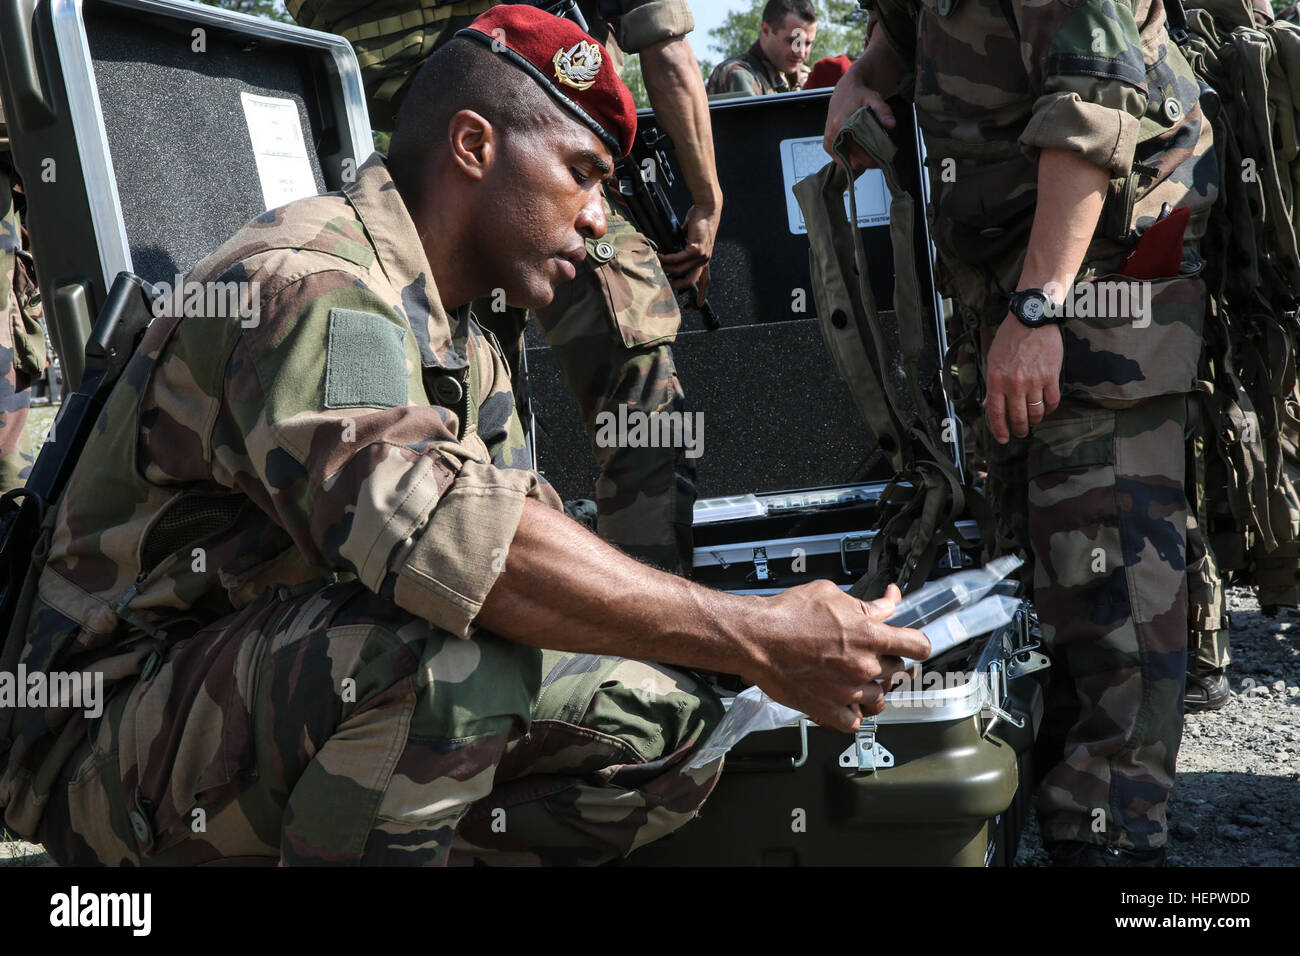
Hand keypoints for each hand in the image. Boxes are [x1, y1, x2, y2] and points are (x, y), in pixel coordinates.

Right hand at [657, 202, 718, 303]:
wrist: (707, 209)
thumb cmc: (699, 220)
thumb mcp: (690, 238)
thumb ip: (683, 248)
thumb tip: (670, 252)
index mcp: (705, 259)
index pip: (706, 279)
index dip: (702, 292)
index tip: (698, 303)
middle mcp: (705, 259)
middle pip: (691, 281)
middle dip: (677, 286)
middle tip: (665, 286)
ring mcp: (702, 255)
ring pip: (681, 270)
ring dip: (667, 268)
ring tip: (656, 263)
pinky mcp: (697, 249)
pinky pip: (679, 258)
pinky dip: (668, 258)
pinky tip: (660, 255)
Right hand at [747, 581, 930, 732]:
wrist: (756, 638)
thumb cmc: (788, 615)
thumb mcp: (832, 596)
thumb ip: (868, 604)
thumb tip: (890, 600)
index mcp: (869, 636)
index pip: (918, 646)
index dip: (918, 643)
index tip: (912, 645)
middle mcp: (864, 666)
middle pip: (899, 671)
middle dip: (887, 661)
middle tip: (868, 653)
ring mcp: (848, 691)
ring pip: (880, 698)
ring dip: (871, 687)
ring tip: (853, 677)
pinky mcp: (829, 710)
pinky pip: (856, 721)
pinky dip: (853, 712)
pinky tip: (843, 699)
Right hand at [823, 74, 894, 172]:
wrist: (844, 92)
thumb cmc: (857, 95)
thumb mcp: (873, 98)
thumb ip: (883, 110)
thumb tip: (891, 124)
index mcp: (840, 124)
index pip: (856, 151)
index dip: (870, 158)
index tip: (882, 158)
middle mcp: (832, 135)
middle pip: (852, 160)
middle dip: (867, 161)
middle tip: (880, 158)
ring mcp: (829, 142)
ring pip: (847, 162)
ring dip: (860, 162)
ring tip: (873, 156)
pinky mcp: (828, 145)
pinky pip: (842, 160)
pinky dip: (853, 159)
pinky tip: (863, 154)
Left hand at [983, 319, 1062, 442]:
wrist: (1031, 319)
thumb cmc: (1009, 338)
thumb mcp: (993, 360)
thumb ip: (992, 385)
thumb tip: (989, 405)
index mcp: (996, 380)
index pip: (996, 414)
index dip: (999, 430)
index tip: (1003, 439)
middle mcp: (1014, 384)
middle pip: (1017, 417)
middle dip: (1019, 430)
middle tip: (1021, 433)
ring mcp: (1034, 381)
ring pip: (1036, 413)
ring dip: (1035, 421)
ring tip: (1033, 422)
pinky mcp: (1051, 376)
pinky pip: (1052, 401)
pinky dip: (1049, 409)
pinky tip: (1046, 409)